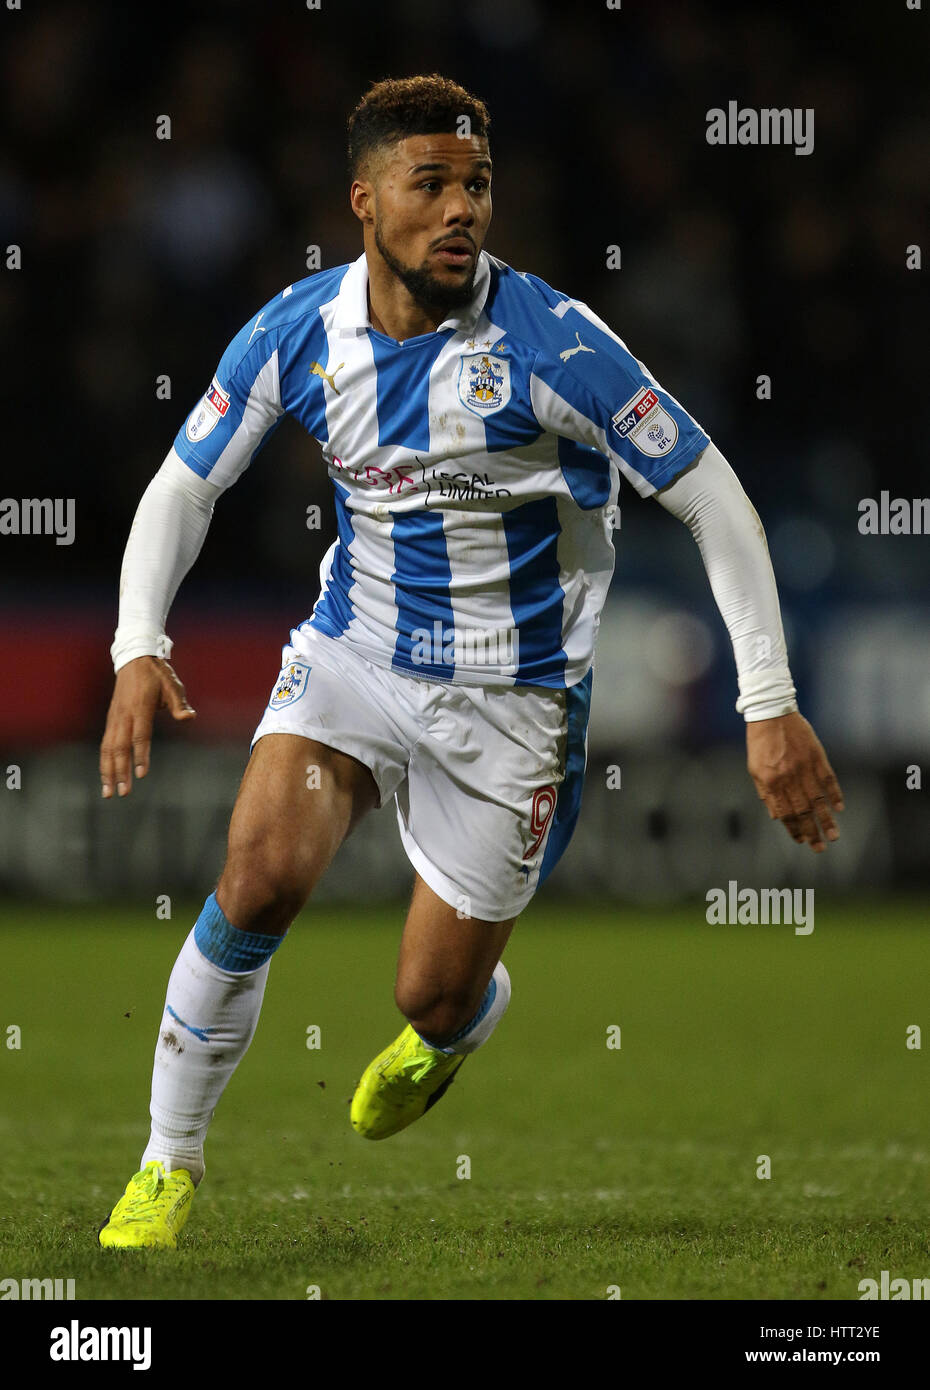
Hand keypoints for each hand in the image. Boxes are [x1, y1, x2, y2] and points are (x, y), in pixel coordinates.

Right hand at [100, 656, 195, 797]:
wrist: (135, 659)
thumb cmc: (158, 675)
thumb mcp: (173, 686)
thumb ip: (180, 704)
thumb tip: (189, 717)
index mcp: (140, 708)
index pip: (140, 736)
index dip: (140, 755)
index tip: (141, 774)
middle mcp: (124, 715)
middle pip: (119, 747)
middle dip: (121, 771)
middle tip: (124, 792)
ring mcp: (115, 718)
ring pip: (108, 749)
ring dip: (108, 771)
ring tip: (108, 792)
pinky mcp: (111, 720)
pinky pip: (105, 744)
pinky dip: (104, 762)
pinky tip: (106, 776)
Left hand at [747, 711, 843, 852]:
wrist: (771, 713)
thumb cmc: (760, 743)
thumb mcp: (755, 769)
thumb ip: (766, 793)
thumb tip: (776, 816)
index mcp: (772, 782)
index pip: (785, 813)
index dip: (794, 829)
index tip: (802, 841)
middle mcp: (789, 778)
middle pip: (803, 811)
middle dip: (812, 832)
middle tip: (820, 848)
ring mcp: (805, 767)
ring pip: (818, 800)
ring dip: (827, 820)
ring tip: (834, 836)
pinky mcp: (817, 757)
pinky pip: (828, 780)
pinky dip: (835, 795)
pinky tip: (839, 808)